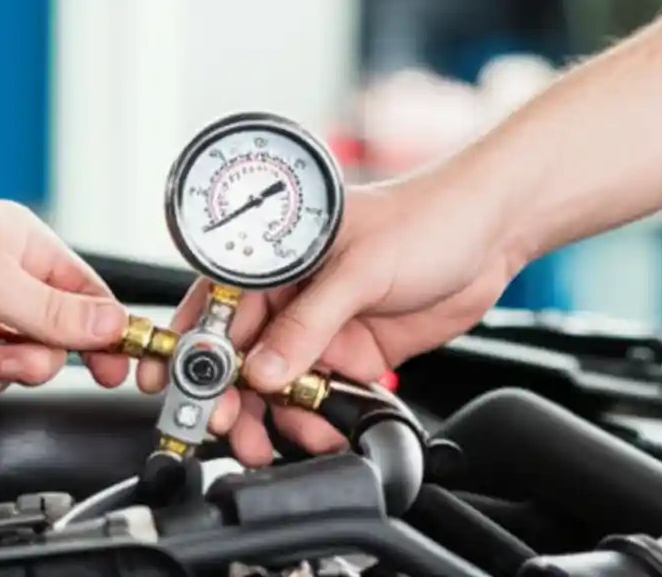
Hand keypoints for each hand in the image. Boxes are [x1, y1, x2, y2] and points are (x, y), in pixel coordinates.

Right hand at [139, 177, 524, 465]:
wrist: (491, 234)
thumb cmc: (426, 218)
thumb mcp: (359, 269)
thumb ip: (310, 323)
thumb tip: (265, 370)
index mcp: (275, 253)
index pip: (216, 302)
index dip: (187, 342)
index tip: (169, 382)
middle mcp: (288, 290)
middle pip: (238, 351)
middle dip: (226, 393)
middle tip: (225, 426)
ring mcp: (317, 323)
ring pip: (273, 380)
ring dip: (267, 415)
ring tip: (268, 443)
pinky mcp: (347, 350)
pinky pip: (314, 393)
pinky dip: (309, 418)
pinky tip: (316, 433)